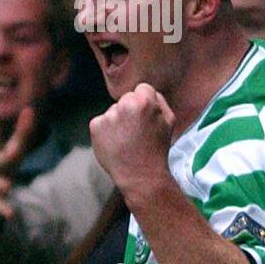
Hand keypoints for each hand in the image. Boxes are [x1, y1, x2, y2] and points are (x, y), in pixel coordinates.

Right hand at [0, 107, 34, 235]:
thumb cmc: (1, 168)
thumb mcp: (11, 152)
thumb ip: (21, 134)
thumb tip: (29, 109)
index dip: (1, 135)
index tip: (0, 124)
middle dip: (2, 157)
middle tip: (14, 152)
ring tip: (8, 187)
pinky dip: (2, 208)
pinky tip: (11, 214)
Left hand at [89, 84, 175, 200]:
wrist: (140, 175)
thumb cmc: (158, 148)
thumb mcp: (170, 122)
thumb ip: (160, 101)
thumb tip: (147, 92)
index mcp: (144, 101)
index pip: (143, 88)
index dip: (147, 102)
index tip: (147, 116)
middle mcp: (124, 105)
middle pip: (127, 98)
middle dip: (132, 109)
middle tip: (137, 131)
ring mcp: (108, 116)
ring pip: (114, 111)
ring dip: (119, 121)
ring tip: (127, 140)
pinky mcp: (95, 126)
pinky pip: (102, 121)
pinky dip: (107, 131)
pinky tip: (116, 143)